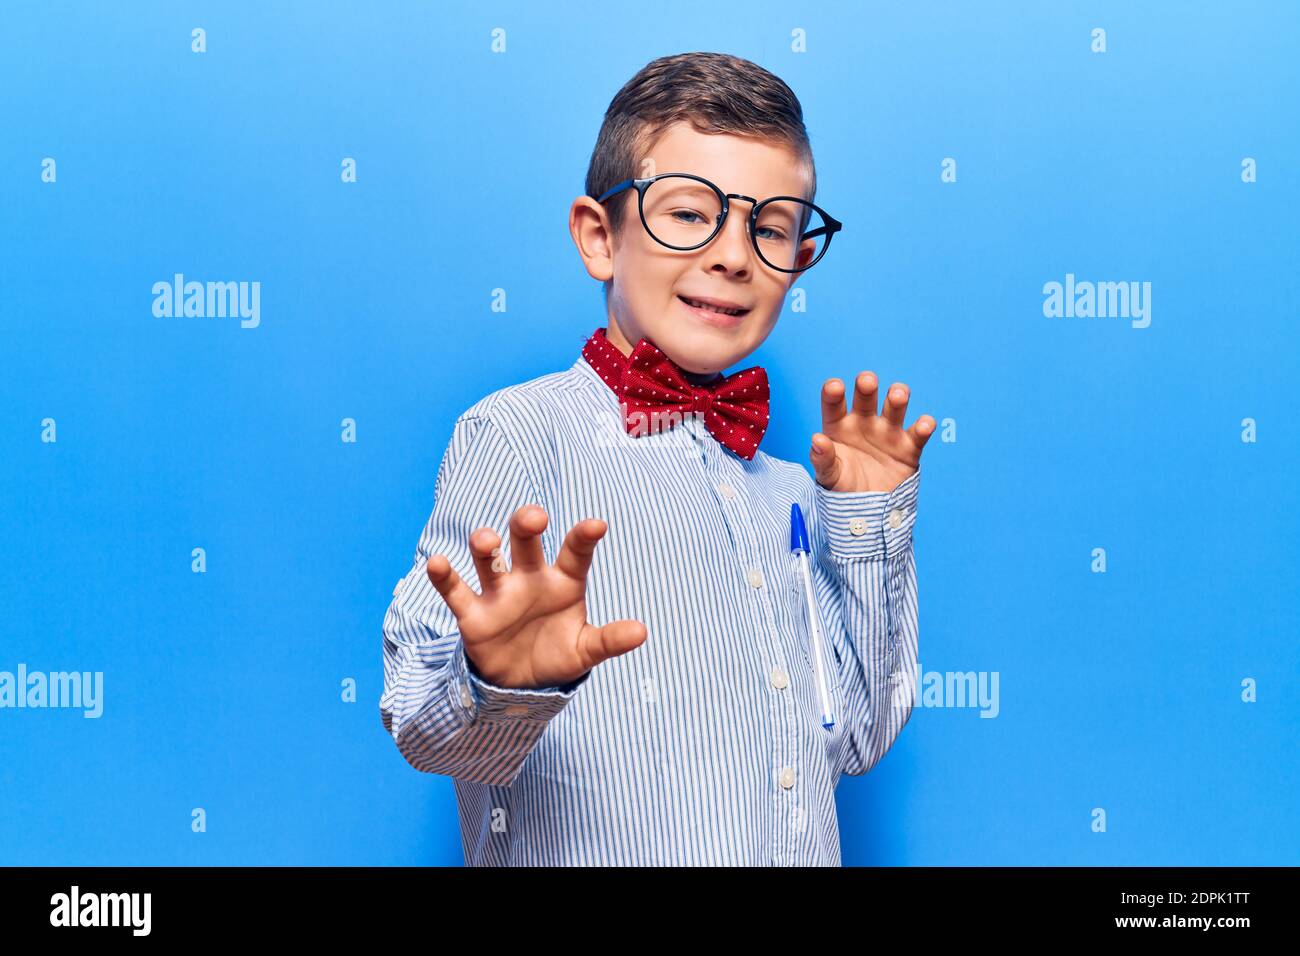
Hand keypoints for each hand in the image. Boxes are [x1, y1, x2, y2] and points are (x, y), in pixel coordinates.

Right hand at [425, 504, 646, 688]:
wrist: (521, 682)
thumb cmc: (557, 652)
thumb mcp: (586, 650)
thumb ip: (609, 640)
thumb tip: (641, 632)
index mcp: (563, 581)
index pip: (575, 553)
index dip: (583, 537)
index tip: (596, 525)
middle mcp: (529, 578)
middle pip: (525, 542)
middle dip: (526, 525)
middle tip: (534, 518)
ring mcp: (499, 592)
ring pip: (489, 559)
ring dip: (485, 546)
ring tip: (485, 541)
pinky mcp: (472, 613)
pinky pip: (455, 590)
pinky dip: (444, 576)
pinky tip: (437, 563)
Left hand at [811, 372, 934, 492]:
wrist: (868, 510)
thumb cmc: (843, 487)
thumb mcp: (829, 476)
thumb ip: (822, 459)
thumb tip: (817, 440)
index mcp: (839, 425)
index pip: (834, 403)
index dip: (834, 392)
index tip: (835, 387)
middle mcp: (864, 422)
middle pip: (866, 397)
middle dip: (867, 385)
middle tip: (868, 382)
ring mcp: (888, 432)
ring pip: (895, 406)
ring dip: (898, 396)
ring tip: (897, 395)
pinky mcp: (909, 447)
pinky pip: (918, 433)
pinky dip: (924, 426)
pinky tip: (924, 425)